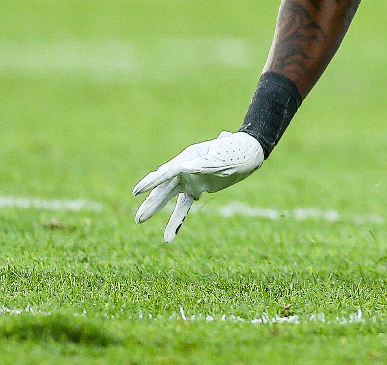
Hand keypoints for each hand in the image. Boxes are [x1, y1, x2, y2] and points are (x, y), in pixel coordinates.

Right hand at [133, 130, 264, 241]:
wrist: (250, 153)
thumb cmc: (235, 151)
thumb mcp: (221, 158)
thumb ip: (204, 164)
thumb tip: (184, 167)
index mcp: (189, 157)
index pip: (167, 172)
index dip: (152, 182)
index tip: (137, 191)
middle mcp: (185, 168)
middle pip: (164, 187)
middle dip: (151, 202)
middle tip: (138, 218)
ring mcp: (190, 180)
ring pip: (169, 197)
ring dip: (156, 209)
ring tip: (140, 220)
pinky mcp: (196, 189)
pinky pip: (183, 207)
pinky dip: (176, 220)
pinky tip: (168, 236)